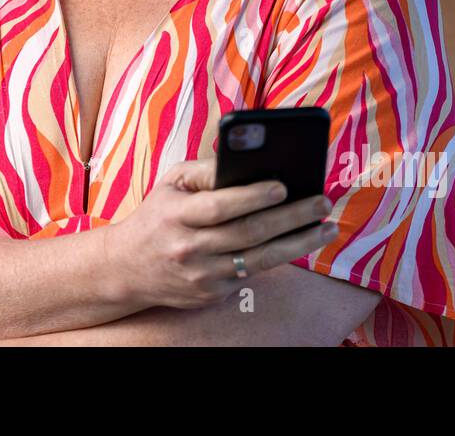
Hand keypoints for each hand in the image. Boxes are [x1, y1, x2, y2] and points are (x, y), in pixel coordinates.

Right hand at [102, 155, 335, 309]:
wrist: (127, 268)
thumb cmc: (157, 216)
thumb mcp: (171, 184)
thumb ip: (205, 170)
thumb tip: (245, 160)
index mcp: (176, 215)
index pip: (219, 206)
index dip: (253, 197)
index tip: (283, 186)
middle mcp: (189, 248)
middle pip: (248, 233)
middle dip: (291, 217)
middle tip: (322, 203)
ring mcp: (201, 276)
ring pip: (259, 259)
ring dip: (299, 244)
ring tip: (327, 228)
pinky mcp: (211, 294)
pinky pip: (251, 274)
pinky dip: (279, 258)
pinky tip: (301, 243)